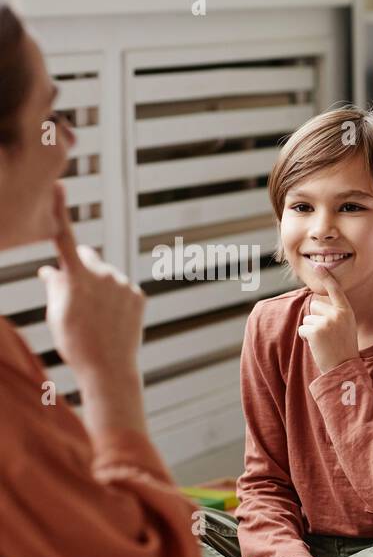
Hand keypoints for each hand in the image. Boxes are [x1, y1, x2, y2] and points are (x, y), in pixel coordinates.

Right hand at [38, 183, 144, 380]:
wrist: (109, 369)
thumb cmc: (74, 341)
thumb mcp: (56, 313)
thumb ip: (54, 285)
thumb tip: (50, 269)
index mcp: (77, 277)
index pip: (64, 238)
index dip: (60, 212)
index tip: (59, 187)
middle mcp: (104, 275)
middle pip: (88, 257)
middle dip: (80, 267)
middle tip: (76, 295)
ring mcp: (124, 285)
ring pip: (106, 275)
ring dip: (100, 286)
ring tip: (96, 316)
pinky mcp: (139, 296)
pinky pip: (123, 289)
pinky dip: (116, 298)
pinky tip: (112, 320)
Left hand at [298, 270, 359, 372]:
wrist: (344, 368)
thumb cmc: (344, 349)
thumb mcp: (346, 327)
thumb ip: (335, 314)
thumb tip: (315, 304)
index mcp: (347, 312)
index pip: (335, 290)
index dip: (327, 277)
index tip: (319, 266)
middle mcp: (337, 314)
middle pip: (315, 306)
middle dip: (316, 319)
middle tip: (328, 336)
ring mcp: (326, 322)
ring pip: (308, 319)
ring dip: (311, 331)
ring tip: (325, 343)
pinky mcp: (315, 331)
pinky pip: (303, 329)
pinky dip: (306, 338)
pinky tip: (318, 346)